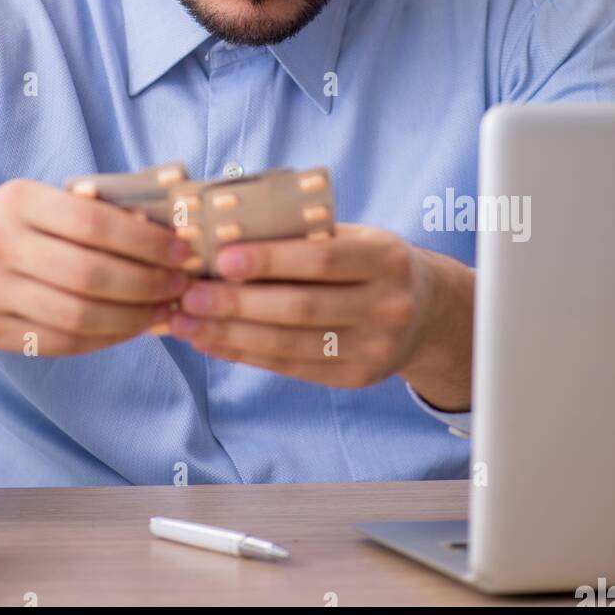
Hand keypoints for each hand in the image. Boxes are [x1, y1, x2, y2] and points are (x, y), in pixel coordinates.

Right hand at [0, 178, 193, 356]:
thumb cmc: (13, 224)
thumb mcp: (41, 199)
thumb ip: (93, 210)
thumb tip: (167, 233)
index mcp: (17, 201)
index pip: (94, 223)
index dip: (145, 242)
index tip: (181, 251)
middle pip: (89, 277)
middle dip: (147, 285)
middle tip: (180, 286)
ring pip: (78, 318)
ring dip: (133, 318)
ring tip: (163, 310)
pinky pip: (61, 343)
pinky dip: (105, 339)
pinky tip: (130, 327)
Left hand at [167, 224, 473, 408]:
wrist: (429, 310)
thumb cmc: (372, 261)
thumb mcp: (356, 237)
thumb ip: (305, 236)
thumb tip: (225, 238)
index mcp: (385, 258)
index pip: (323, 259)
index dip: (272, 260)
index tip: (223, 257)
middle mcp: (387, 306)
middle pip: (301, 308)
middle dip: (238, 304)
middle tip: (190, 295)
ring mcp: (374, 348)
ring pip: (291, 345)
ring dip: (230, 334)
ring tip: (187, 322)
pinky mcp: (356, 378)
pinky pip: (291, 368)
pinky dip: (245, 354)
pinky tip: (211, 341)